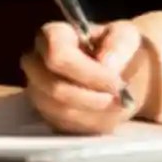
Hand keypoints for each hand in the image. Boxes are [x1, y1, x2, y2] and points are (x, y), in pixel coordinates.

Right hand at [21, 20, 142, 133]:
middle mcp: (35, 63)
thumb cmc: (118, 48)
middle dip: (92, 97)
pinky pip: (65, 125)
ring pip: (60, 110)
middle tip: (121, 97)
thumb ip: (119, 44)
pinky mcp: (45, 114)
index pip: (57, 55)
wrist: (119, 70)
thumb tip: (106, 63)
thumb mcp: (127, 35)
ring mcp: (37, 91)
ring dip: (94, 111)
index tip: (116, 81)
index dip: (88, 73)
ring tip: (119, 104)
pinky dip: (92, 122)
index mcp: (52, 35)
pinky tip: (109, 112)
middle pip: (56, 88)